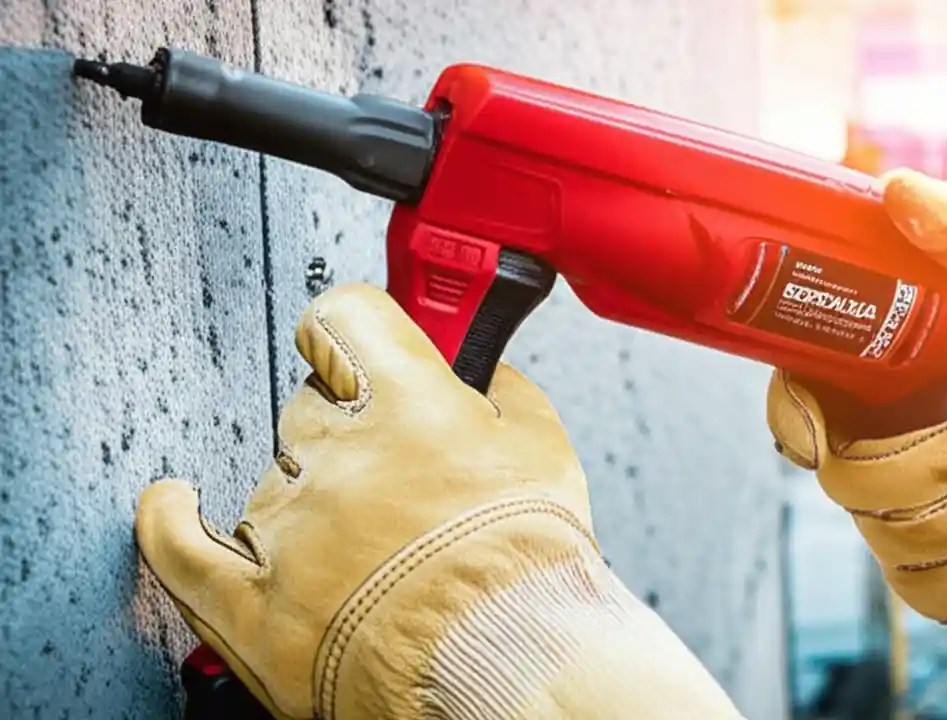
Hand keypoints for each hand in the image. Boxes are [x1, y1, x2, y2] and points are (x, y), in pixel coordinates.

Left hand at [135, 284, 599, 718]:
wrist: (508, 668)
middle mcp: (335, 453)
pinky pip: (181, 551)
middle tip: (395, 472)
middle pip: (309, 407)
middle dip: (348, 432)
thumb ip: (506, 395)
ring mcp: (288, 529)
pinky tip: (174, 503)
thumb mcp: (546, 452)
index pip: (345, 316)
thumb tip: (488, 376)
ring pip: (270, 479)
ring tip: (366, 544)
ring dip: (309, 499)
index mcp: (406, 403)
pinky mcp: (254, 603)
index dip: (350, 327)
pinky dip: (170, 523)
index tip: (352, 337)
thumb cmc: (529, 574)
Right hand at [769, 169, 946, 620]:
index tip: (825, 431)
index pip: (791, 405)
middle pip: (846, 484)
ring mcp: (905, 504)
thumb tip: (899, 190)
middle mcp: (874, 440)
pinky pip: (929, 592)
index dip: (796, 423)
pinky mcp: (946, 555)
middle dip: (921, 471)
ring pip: (888, 542)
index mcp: (867, 373)